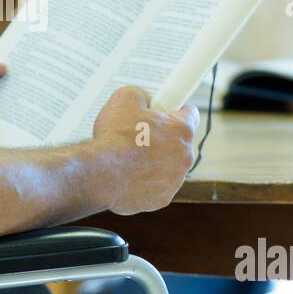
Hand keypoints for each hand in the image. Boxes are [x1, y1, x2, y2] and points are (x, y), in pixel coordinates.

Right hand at [92, 86, 199, 214]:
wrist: (101, 173)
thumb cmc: (114, 136)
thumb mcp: (125, 98)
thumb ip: (141, 94)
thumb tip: (144, 100)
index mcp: (182, 129)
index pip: (191, 114)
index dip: (175, 110)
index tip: (163, 111)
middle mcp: (185, 156)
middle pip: (178, 143)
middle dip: (162, 139)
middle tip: (138, 135)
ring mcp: (174, 181)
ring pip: (167, 167)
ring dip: (154, 162)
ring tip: (129, 158)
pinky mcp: (161, 199)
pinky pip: (155, 187)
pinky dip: (144, 182)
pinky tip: (127, 176)